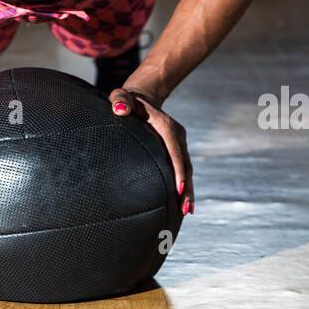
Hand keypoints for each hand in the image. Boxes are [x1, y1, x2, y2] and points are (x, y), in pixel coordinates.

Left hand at [108, 83, 193, 215]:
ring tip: (186, 211)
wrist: (142, 97)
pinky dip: (184, 185)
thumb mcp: (121, 97)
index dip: (177, 170)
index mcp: (166, 126)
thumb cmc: (128, 100)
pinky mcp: (176, 149)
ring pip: (187, 169)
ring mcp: (178, 143)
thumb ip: (120, 101)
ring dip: (188, 190)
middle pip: (185, 164)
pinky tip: (182, 202)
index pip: (174, 151)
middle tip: (185, 209)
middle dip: (186, 187)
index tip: (178, 189)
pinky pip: (182, 168)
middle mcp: (176, 135)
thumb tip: (120, 110)